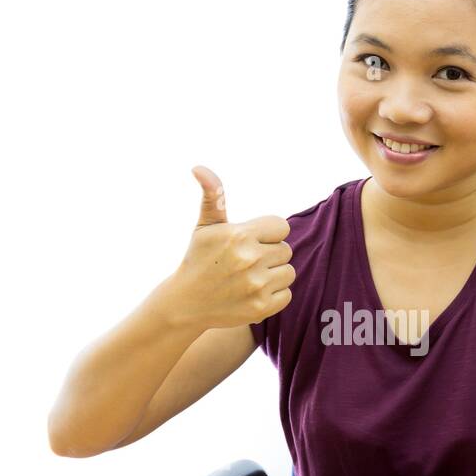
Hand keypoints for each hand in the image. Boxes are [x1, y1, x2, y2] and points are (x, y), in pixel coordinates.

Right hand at [165, 165, 295, 330]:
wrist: (186, 303)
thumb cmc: (198, 259)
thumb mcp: (204, 226)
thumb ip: (212, 196)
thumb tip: (199, 168)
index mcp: (239, 235)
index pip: (281, 227)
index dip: (268, 234)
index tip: (252, 241)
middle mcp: (250, 259)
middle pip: (286, 250)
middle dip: (269, 254)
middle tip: (247, 262)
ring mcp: (256, 285)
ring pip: (289, 272)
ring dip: (274, 274)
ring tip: (251, 277)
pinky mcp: (261, 307)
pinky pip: (287, 294)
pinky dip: (274, 295)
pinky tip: (253, 293)